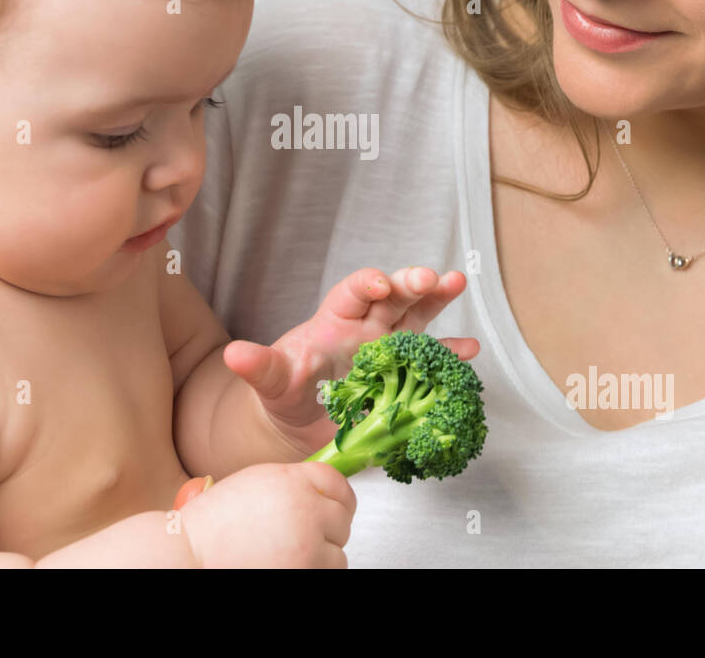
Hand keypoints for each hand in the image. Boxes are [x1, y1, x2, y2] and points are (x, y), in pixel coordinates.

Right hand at [179, 462, 354, 567]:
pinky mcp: (306, 571)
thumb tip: (321, 492)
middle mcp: (304, 510)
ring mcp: (308, 545)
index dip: (338, 496)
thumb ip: (290, 484)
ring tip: (292, 554)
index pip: (337, 482)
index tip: (336, 505)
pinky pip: (328, 571)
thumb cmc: (211, 526)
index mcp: (289, 481)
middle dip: (328, 527)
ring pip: (339, 551)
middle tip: (305, 535)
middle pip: (343, 517)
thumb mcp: (253, 484)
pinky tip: (289, 565)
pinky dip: (314, 571)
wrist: (190, 557)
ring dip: (323, 555)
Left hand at [222, 266, 479, 454]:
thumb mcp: (272, 381)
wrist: (301, 426)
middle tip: (433, 277)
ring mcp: (390, 348)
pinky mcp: (405, 376)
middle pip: (393, 295)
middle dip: (412, 283)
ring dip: (437, 299)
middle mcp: (368, 327)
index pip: (353, 292)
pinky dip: (451, 355)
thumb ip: (260, 367)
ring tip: (456, 283)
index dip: (368, 284)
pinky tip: (469, 351)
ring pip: (417, 316)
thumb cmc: (286, 393)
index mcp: (336, 319)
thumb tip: (236, 355)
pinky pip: (432, 361)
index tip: (379, 285)